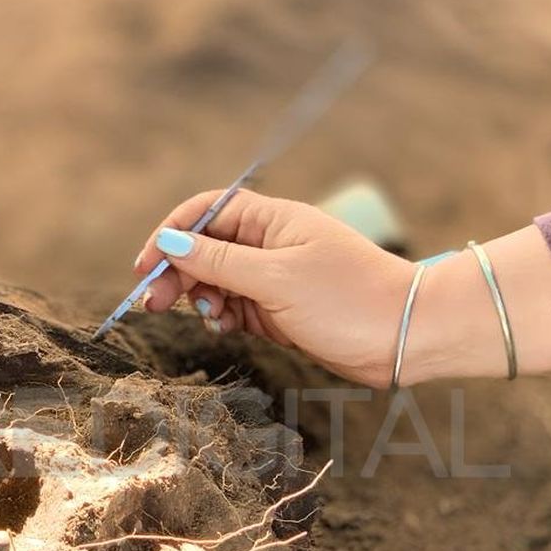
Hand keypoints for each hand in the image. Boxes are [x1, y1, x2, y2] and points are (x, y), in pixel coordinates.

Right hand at [135, 189, 415, 387]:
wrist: (404, 337)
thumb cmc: (347, 299)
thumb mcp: (275, 278)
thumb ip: (219, 262)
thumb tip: (169, 244)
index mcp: (272, 221)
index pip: (206, 213)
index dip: (171, 234)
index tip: (145, 266)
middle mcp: (270, 244)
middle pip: (204, 249)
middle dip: (177, 274)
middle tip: (155, 304)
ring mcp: (274, 278)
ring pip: (217, 282)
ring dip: (200, 299)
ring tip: (208, 320)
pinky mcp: (279, 310)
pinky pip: (235, 308)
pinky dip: (222, 318)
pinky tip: (224, 329)